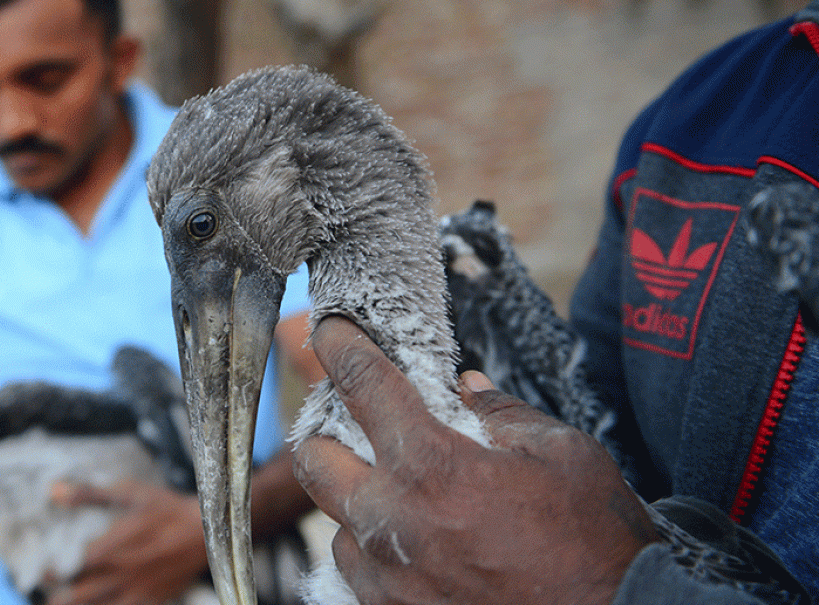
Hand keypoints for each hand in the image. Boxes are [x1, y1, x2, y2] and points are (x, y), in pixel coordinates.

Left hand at [45, 480, 208, 604]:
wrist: (207, 532)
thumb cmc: (166, 509)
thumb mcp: (129, 493)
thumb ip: (89, 494)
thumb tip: (54, 491)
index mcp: (113, 547)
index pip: (71, 567)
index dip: (51, 572)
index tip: (42, 569)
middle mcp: (122, 573)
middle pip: (79, 594)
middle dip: (58, 596)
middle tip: (47, 593)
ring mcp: (137, 591)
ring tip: (62, 603)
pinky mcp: (151, 601)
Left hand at [293, 316, 660, 604]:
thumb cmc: (594, 547)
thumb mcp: (565, 455)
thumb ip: (504, 415)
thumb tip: (467, 390)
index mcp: (431, 465)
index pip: (362, 384)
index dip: (341, 346)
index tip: (331, 331)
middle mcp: (391, 520)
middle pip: (314, 459)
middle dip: (328, 434)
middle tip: (358, 430)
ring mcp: (385, 577)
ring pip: (337, 522)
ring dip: (361, 504)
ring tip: (408, 503)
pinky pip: (359, 573)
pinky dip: (379, 553)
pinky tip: (419, 550)